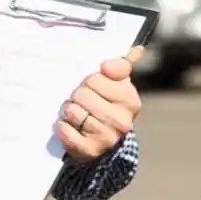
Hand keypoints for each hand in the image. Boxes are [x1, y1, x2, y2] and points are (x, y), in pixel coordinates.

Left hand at [58, 46, 144, 163]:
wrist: (102, 140)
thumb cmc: (107, 105)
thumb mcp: (117, 84)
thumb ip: (122, 67)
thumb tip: (137, 49)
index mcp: (130, 100)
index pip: (96, 78)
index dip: (90, 80)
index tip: (93, 85)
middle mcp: (122, 120)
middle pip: (81, 94)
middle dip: (76, 95)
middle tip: (82, 101)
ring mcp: (107, 137)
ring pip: (73, 111)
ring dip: (68, 111)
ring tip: (76, 114)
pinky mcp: (90, 150)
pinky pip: (65, 131)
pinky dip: (62, 128)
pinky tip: (69, 127)